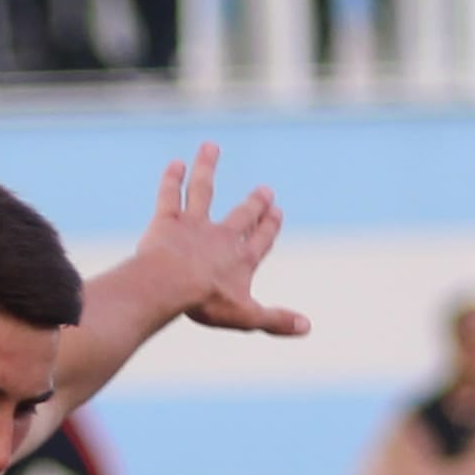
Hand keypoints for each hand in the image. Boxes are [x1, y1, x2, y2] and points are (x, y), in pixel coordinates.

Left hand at [142, 146, 309, 338]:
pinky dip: (172, 179)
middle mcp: (221, 237)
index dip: (269, 227)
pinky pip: (170, 196)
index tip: (276, 212)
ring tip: (210, 147)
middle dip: (254, 204)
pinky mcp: (167, 221)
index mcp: (241, 260)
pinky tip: (175, 163)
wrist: (170, 284)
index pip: (260, 241)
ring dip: (206, 168)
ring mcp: (194, 226)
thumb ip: (276, 320)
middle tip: (264, 191)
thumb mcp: (246, 316)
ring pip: (202, 191)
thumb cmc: (207, 303)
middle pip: (241, 216)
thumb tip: (308, 327)